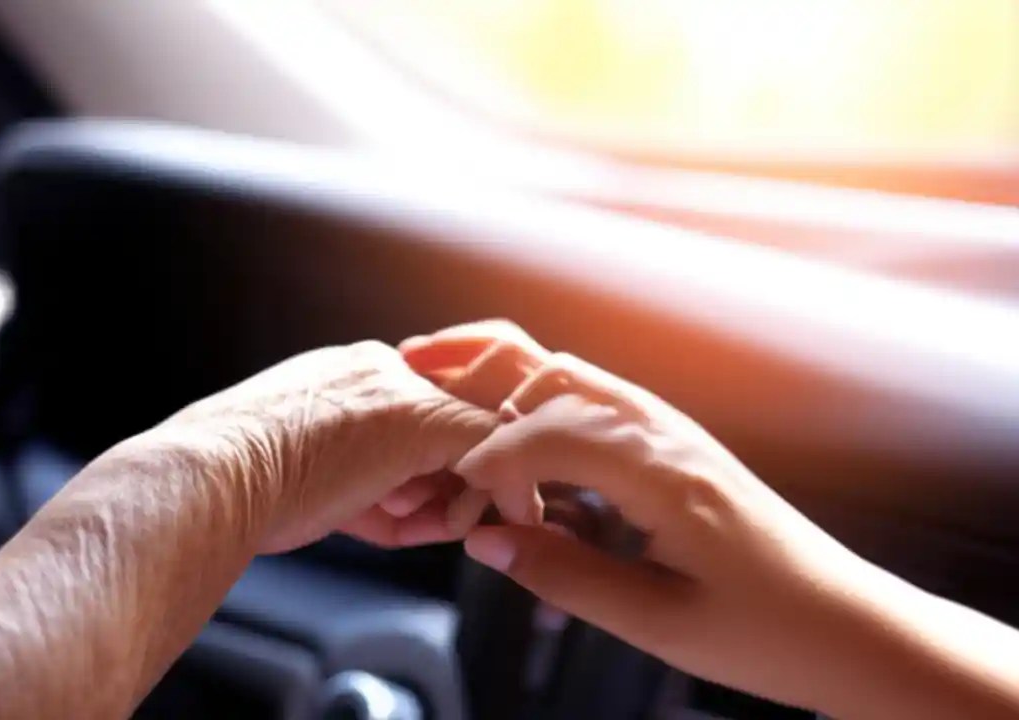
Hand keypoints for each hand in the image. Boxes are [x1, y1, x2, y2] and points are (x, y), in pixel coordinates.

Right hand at [157, 340, 496, 553]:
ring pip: (473, 436)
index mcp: (345, 374)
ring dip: (465, 492)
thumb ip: (361, 482)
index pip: (411, 415)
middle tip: (441, 516)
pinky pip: (492, 452)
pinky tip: (465, 524)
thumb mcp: (303, 471)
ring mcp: (403, 390)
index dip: (417, 470)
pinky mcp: (425, 421)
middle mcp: (379, 370)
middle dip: (449, 477)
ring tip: (434, 524)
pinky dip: (493, 495)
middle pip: (447, 423)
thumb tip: (403, 510)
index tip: (404, 506)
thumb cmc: (242, 487)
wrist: (214, 477)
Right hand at [400, 321, 905, 712]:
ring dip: (504, 381)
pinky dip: (538, 401)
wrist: (845, 623)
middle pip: (551, 374)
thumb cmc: (767, 629)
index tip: (462, 508)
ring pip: (569, 375)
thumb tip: (485, 541)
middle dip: (477, 381)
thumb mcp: (658, 623)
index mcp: (663, 473)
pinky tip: (512, 430)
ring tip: (443, 384)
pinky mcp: (670, 444)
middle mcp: (665, 433)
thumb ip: (564, 577)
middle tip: (417, 388)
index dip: (489, 462)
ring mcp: (670, 430)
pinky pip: (591, 398)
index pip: (547, 430)